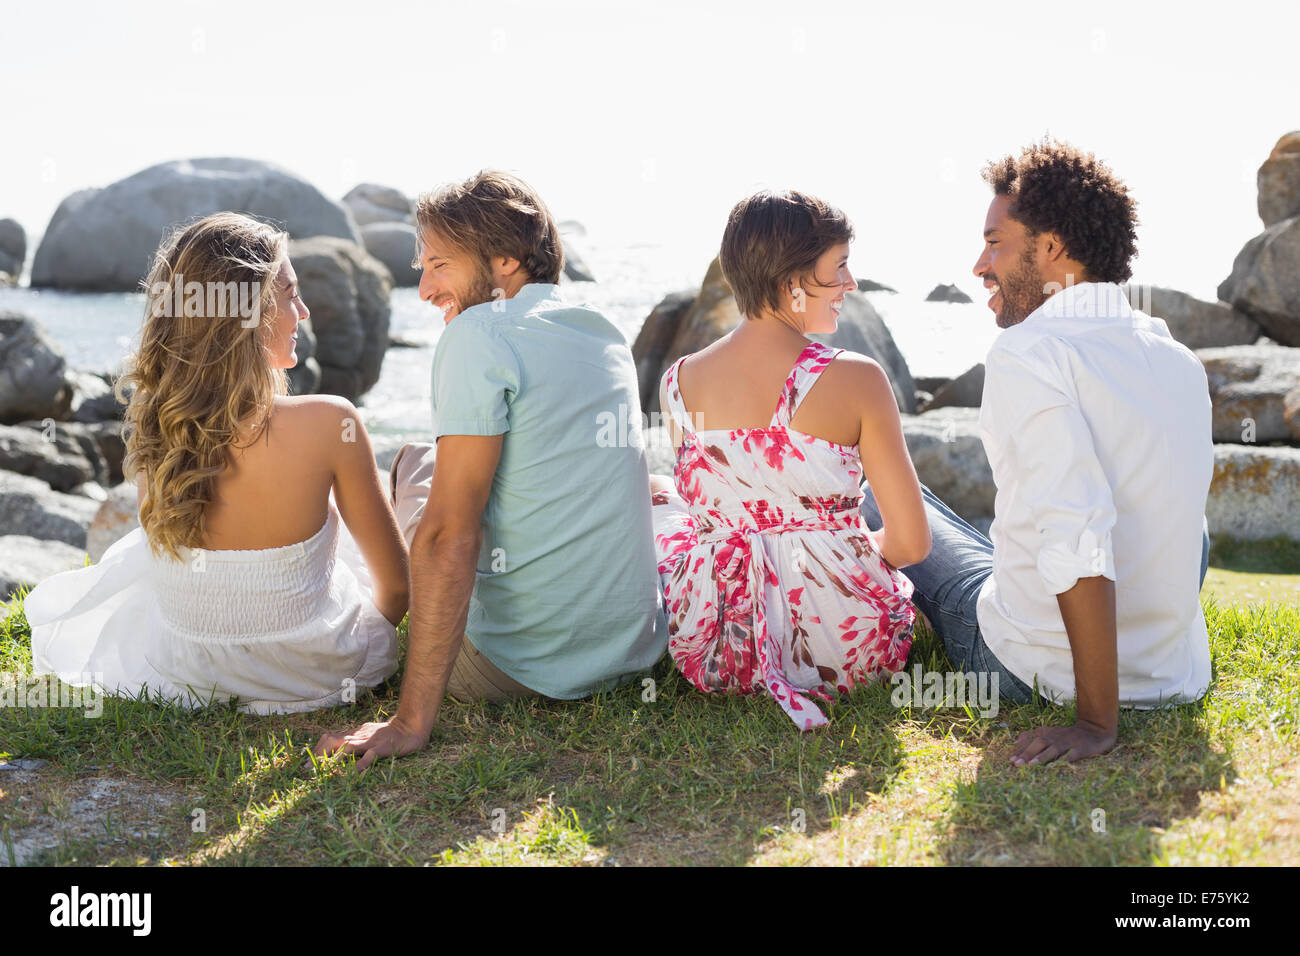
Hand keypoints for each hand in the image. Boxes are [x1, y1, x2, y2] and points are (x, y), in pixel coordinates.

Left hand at [312, 715, 431, 769]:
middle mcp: (358, 736)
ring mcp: (370, 742)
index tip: (307, 763)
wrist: (411, 726)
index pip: (329, 738)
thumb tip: (339, 749)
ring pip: (346, 747)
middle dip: (318, 754)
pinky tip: (353, 772)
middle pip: (332, 740)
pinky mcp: (382, 748)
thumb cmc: (389, 734)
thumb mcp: (368, 735)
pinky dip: (361, 764)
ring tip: (321, 770)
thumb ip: (356, 741)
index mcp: (354, 733)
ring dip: (332, 759)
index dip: (316, 749)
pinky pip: (370, 756)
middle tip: (307, 770)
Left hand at [1010, 722, 1115, 766]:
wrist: (1095, 729)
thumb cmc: (1067, 734)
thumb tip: (1015, 740)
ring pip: (1053, 749)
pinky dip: (1065, 761)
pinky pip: (1072, 755)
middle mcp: (1055, 737)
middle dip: (1027, 753)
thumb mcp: (1050, 731)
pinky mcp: (1081, 749)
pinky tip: (1058, 767)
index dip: (1020, 750)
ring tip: (1032, 765)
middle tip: (1016, 764)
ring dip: (1042, 757)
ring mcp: (1068, 743)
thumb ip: (1033, 735)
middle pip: (1039, 744)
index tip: (1010, 759)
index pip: (1031, 740)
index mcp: (1047, 733)